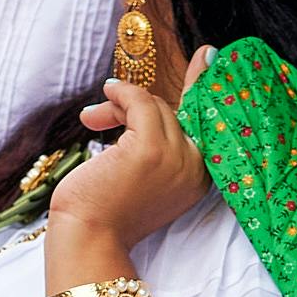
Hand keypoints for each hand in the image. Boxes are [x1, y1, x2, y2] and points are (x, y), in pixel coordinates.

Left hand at [49, 74, 210, 256]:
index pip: (205, 124)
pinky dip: (119, 94)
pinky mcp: (151, 149)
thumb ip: (150, 142)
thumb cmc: (106, 212)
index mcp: (199, 178)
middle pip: (171, 112)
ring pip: (154, 106)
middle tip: (98, 119)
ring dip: (120, 105)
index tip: (206, 56)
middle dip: (133, 108)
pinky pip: (139, 101)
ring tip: (93, 121)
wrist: (89, 240)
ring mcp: (176, 158)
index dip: (202, 86)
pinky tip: (101, 101)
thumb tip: (136, 97)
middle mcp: (195, 168)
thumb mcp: (139, 176)